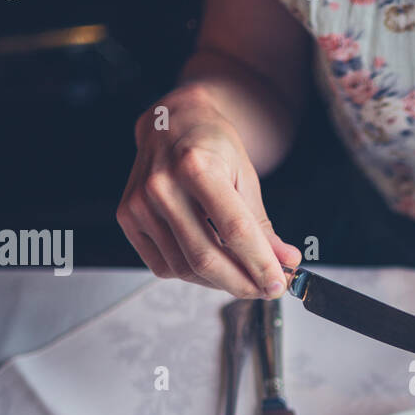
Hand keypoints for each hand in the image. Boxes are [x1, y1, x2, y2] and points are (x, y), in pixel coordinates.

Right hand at [116, 84, 300, 296]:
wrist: (172, 124)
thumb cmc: (212, 147)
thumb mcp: (246, 178)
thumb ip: (262, 226)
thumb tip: (285, 262)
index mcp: (197, 166)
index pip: (235, 230)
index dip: (260, 264)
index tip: (278, 285)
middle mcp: (162, 185)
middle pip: (205, 257)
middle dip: (241, 282)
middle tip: (265, 290)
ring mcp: (140, 203)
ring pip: (185, 268)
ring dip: (219, 282)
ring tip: (242, 275)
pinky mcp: (128, 218)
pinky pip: (164, 266)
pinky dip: (193, 274)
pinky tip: (211, 262)